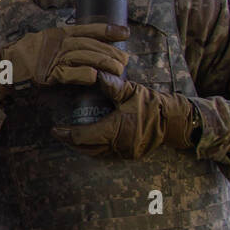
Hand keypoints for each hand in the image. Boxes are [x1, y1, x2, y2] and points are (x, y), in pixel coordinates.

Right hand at [0, 24, 128, 100]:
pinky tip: (96, 77)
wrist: (1, 69)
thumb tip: (82, 47)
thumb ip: (60, 43)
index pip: (86, 28)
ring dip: (103, 63)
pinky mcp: (46, 74)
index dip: (107, 29)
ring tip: (118, 70)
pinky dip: (84, 74)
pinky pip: (69, 73)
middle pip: (89, 44)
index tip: (125, 32)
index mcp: (56, 34)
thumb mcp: (43, 43)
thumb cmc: (23, 58)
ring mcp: (50, 58)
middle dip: (110, 51)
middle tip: (125, 59)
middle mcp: (55, 43)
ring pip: (84, 57)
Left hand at [52, 74, 197, 158]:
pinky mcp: (130, 154)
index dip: (66, 134)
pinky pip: (106, 154)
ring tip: (70, 138)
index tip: (54, 129)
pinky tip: (89, 141)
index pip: (83, 136)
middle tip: (59, 134)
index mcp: (115, 130)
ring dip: (82, 146)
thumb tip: (95, 74)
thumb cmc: (152, 104)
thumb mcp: (132, 92)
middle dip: (71, 142)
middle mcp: (117, 145)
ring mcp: (124, 152)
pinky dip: (95, 148)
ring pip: (96, 153)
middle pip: (86, 148)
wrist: (174, 120)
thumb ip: (112, 86)